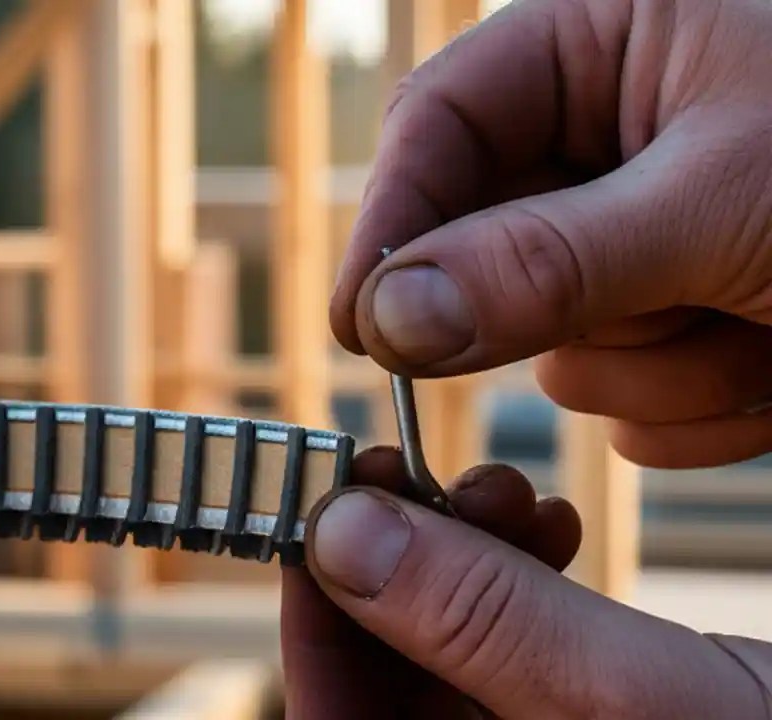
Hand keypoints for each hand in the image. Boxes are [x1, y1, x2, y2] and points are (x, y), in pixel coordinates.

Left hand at [282, 448, 771, 717]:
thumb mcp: (653, 707)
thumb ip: (490, 628)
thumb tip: (343, 533)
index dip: (313, 618)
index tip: (329, 506)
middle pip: (387, 683)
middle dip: (397, 565)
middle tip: (419, 474)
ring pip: (449, 655)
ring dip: (462, 559)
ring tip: (519, 493)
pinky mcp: (593, 713)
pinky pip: (516, 654)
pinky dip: (520, 583)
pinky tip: (558, 523)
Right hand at [328, 0, 771, 468]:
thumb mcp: (729, 195)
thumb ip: (546, 256)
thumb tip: (388, 315)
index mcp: (611, 41)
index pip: (442, 123)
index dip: (393, 221)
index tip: (360, 325)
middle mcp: (616, 137)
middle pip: (489, 244)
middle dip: (563, 305)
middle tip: (645, 309)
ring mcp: (649, 238)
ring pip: (560, 338)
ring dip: (656, 360)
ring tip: (759, 323)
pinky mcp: (689, 320)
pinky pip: (629, 396)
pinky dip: (697, 407)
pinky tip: (771, 366)